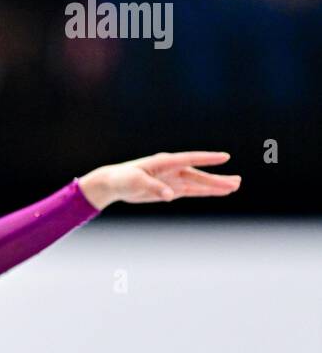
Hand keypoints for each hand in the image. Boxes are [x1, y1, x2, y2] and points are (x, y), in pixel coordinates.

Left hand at [78, 152, 240, 209]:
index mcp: (165, 162)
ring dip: (216, 185)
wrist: (114, 183)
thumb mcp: (136, 183)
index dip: (207, 158)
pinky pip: (192, 191)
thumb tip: (171, 195)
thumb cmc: (123, 178)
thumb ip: (154, 187)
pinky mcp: (171, 189)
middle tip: (237, 182)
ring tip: (235, 186)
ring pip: (199, 183)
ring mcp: (173, 179)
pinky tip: (219, 192)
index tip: (225, 157)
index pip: (190, 159)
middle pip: (199, 174)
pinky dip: (205, 192)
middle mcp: (172, 169)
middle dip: (218, 179)